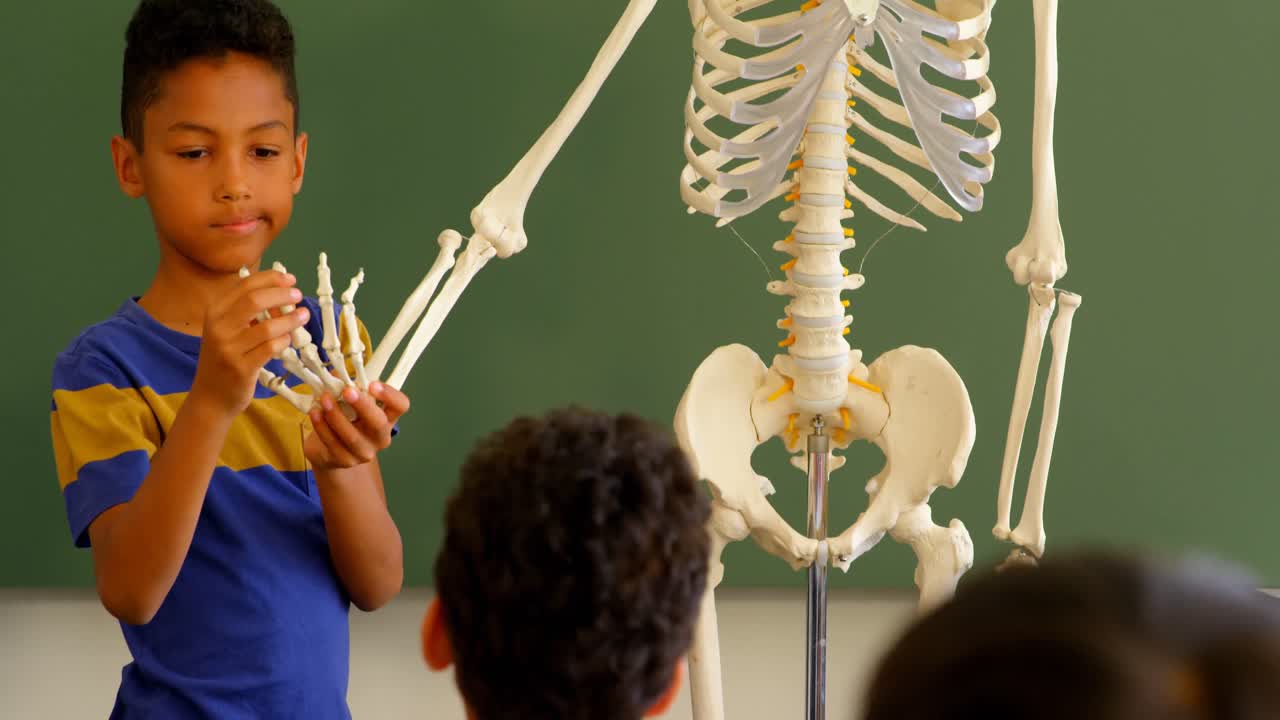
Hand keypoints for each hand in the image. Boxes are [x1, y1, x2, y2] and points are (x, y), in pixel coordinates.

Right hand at [191, 270, 309, 415]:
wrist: (210, 397)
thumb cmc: (225, 359)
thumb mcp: (229, 331)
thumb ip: (250, 312)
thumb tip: (283, 294)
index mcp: (215, 312)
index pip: (244, 285)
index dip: (271, 279)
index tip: (290, 279)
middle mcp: (218, 327)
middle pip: (255, 300)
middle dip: (281, 294)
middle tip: (298, 295)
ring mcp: (228, 348)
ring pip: (267, 326)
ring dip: (290, 319)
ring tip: (303, 316)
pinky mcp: (241, 368)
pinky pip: (270, 348)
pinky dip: (284, 341)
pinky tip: (288, 340)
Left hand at [305, 382, 410, 469]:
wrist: (329, 449)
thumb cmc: (344, 418)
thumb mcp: (350, 401)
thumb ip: (347, 385)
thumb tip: (336, 373)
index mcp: (388, 417)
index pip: (401, 406)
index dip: (390, 395)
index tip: (373, 384)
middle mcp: (380, 436)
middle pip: (379, 424)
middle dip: (363, 406)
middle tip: (347, 391)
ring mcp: (364, 452)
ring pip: (352, 437)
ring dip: (336, 416)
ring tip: (324, 399)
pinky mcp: (345, 461)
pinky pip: (333, 444)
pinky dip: (322, 427)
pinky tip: (315, 413)